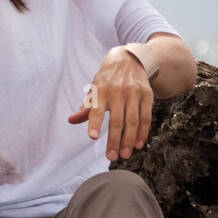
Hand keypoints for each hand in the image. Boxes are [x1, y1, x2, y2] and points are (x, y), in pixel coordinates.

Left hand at [67, 47, 154, 161]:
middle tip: (111, 157)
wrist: (129, 60)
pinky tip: (138, 144)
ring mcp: (133, 93)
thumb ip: (85, 107)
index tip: (92, 137)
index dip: (94, 123)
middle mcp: (117, 92)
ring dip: (129, 140)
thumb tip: (71, 120)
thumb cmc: (107, 80)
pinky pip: (146, 117)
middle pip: (117, 120)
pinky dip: (142, 132)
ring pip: (132, 121)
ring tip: (124, 155)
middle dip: (114, 140)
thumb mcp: (94, 88)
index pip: (96, 109)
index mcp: (100, 90)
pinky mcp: (147, 95)